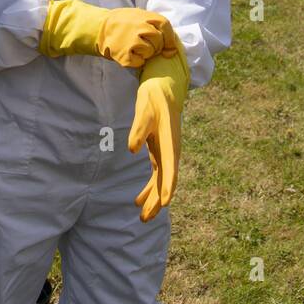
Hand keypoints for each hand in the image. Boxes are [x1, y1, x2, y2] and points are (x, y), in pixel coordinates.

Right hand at [39, 0, 176, 68]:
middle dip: (156, 47)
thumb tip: (169, 41)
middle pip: (159, 41)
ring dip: (145, 54)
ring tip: (133, 48)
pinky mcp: (124, 54)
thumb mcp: (136, 15)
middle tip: (146, 47)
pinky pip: (140, 62)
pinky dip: (136, 62)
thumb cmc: (119, 23)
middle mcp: (139, 27)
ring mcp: (132, 40)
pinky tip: (128, 54)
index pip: (165, 25)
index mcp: (143, 15)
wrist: (96, 29)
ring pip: (150, 52)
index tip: (170, 49)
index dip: (170, 38)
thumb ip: (152, 23)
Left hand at [129, 44, 189, 220]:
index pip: (170, 167)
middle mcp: (172, 150)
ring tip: (142, 217)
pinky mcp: (160, 151)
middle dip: (157, 200)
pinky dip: (150, 187)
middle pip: (166, 180)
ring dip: (153, 198)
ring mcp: (167, 152)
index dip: (168, 185)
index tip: (165, 202)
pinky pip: (157, 174)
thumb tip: (132, 149)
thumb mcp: (144, 108)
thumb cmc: (154, 96)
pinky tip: (139, 199)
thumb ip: (139, 128)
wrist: (164, 85)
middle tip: (146, 218)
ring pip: (161, 180)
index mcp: (170, 141)